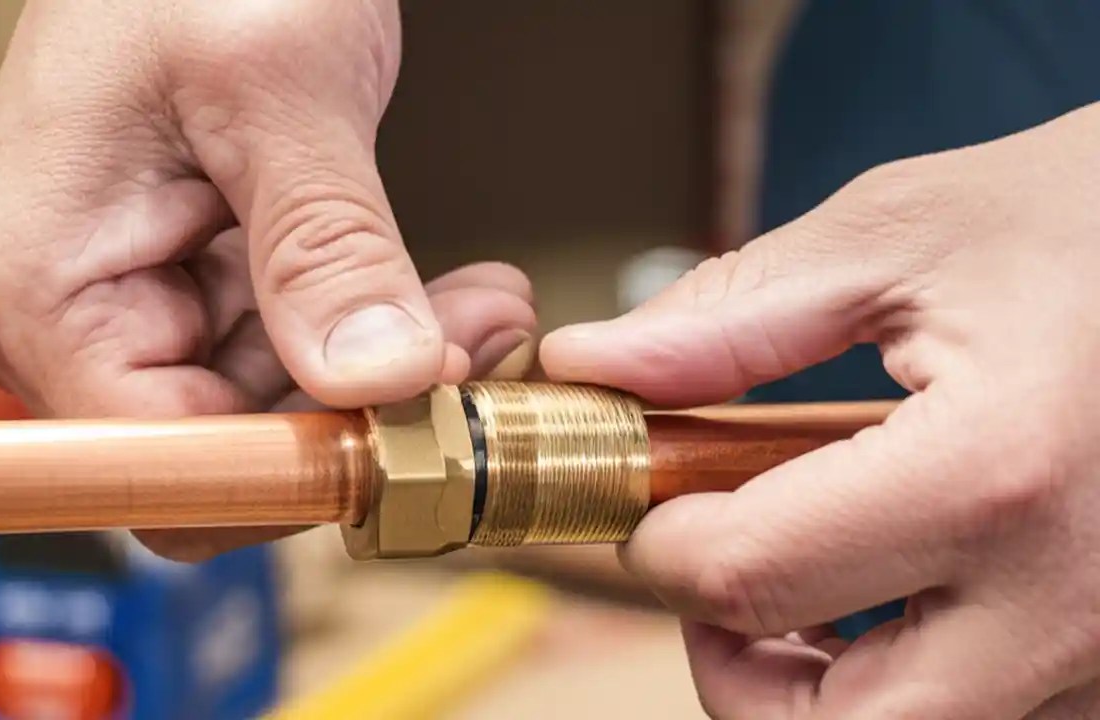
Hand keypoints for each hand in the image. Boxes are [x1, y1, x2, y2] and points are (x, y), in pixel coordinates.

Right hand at [0, 0, 535, 559]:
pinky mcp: (196, 290)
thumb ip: (324, 240)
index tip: (405, 439)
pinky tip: (444, 298)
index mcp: (37, 280)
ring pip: (276, 409)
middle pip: (223, 447)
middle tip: (473, 353)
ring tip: (478, 312)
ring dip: (388, 373)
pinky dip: (372, 335)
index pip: (154, 463)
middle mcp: (68, 312)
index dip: (285, 470)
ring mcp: (134, 304)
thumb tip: (375, 375)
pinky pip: (291, 356)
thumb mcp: (274, 84)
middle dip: (361, 414)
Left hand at [541, 103, 1099, 718]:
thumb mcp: (902, 234)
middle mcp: (1069, 596)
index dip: (660, 544)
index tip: (652, 499)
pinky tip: (902, 594)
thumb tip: (601, 364)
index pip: (749, 578)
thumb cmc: (1093, 214)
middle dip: (737, 672)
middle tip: (715, 586)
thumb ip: (734, 317)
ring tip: (805, 588)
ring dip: (829, 695)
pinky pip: (1005, 714)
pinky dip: (921, 681)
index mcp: (994, 475)